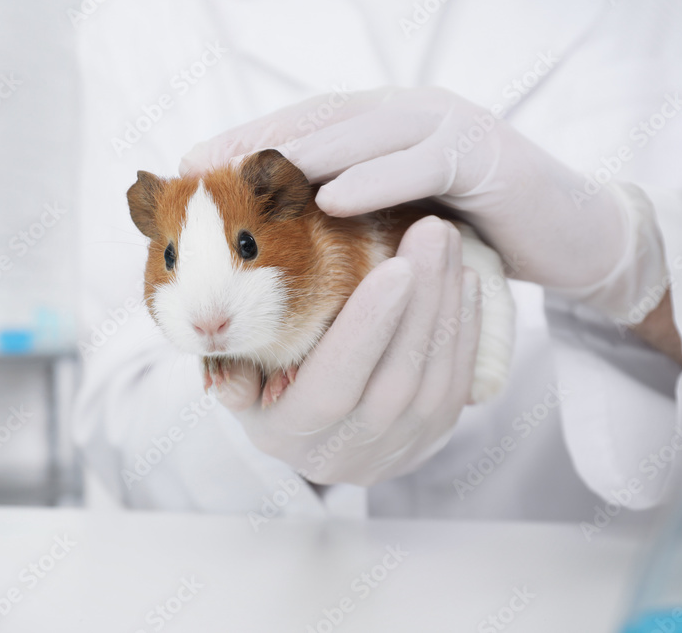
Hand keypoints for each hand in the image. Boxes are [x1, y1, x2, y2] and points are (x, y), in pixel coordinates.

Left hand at [181, 87, 667, 324]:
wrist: (569, 234)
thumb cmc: (472, 236)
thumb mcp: (397, 225)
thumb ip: (346, 223)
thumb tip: (276, 258)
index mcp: (383, 130)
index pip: (302, 127)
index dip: (244, 142)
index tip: (186, 165)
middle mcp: (410, 115)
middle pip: (320, 119)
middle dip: (258, 141)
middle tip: (200, 165)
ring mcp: (448, 127)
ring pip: (365, 131)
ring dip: (305, 153)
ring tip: (248, 177)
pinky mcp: (485, 156)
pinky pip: (424, 162)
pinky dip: (376, 178)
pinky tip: (330, 197)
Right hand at [214, 216, 483, 485]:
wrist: (318, 441)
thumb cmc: (267, 389)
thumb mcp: (237, 379)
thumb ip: (232, 358)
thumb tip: (217, 332)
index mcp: (291, 434)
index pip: (333, 386)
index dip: (367, 330)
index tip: (395, 268)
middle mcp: (346, 452)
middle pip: (394, 380)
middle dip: (420, 302)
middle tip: (432, 230)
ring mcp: (395, 449)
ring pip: (433, 381)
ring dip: (446, 306)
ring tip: (447, 240)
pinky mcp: (432, 437)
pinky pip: (456, 384)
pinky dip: (464, 329)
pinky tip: (464, 279)